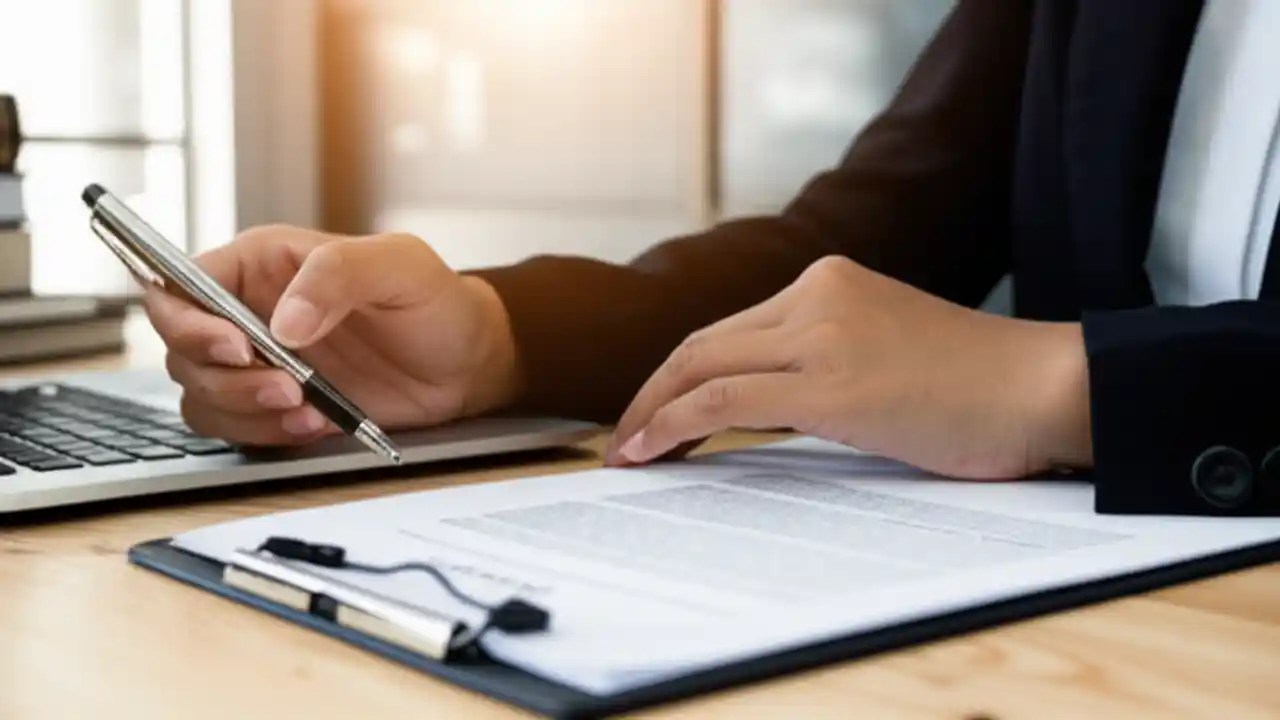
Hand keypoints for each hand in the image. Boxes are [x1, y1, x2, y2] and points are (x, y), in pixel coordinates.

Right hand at [144, 226, 520, 444]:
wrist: (465, 363)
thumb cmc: (434, 301)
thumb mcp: (398, 267)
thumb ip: (337, 276)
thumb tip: (284, 322)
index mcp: (260, 264)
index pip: (179, 285)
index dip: (187, 320)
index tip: (234, 347)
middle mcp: (248, 312)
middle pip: (182, 351)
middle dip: (227, 378)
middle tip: (288, 389)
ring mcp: (260, 363)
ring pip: (201, 396)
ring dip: (246, 411)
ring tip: (308, 410)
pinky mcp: (278, 405)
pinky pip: (237, 428)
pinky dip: (267, 434)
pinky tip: (316, 425)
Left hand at [606, 256, 1092, 478]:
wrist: (1044, 388)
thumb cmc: (978, 387)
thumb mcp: (886, 352)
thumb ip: (824, 361)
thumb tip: (764, 407)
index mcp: (830, 282)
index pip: (728, 330)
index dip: (678, 374)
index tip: (651, 411)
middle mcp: (818, 294)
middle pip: (701, 343)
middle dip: (649, 394)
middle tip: (620, 439)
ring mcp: (823, 334)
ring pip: (701, 367)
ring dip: (651, 412)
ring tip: (625, 454)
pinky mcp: (832, 382)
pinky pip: (725, 400)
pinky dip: (674, 423)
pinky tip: (652, 452)